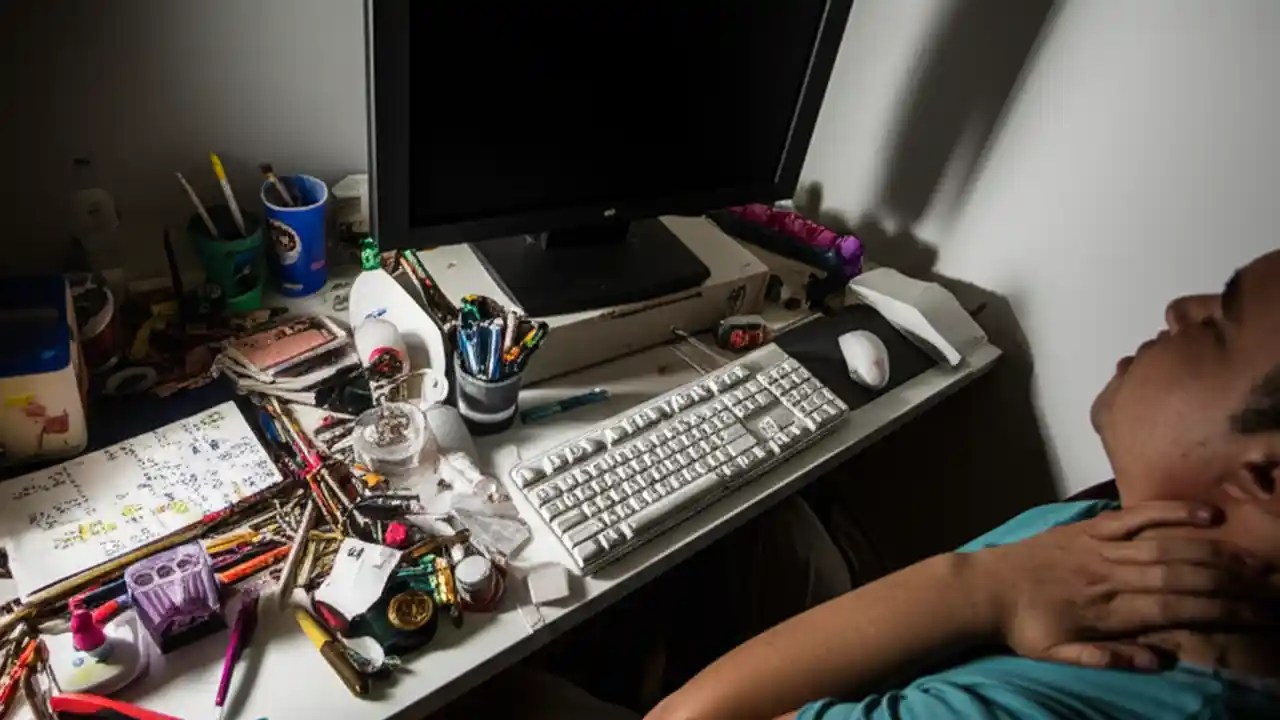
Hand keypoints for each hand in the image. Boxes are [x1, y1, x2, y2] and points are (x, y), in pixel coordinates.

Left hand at [975, 501, 1275, 669]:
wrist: (984, 588)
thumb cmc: (1024, 627)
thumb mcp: (1058, 656)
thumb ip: (1107, 659)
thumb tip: (1159, 661)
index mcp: (1107, 612)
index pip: (1176, 610)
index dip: (1219, 612)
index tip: (1256, 615)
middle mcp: (1110, 577)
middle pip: (1181, 577)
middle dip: (1229, 584)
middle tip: (1268, 589)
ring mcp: (1102, 548)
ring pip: (1167, 547)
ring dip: (1214, 552)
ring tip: (1253, 560)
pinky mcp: (1091, 528)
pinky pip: (1137, 516)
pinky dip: (1172, 512)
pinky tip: (1207, 516)